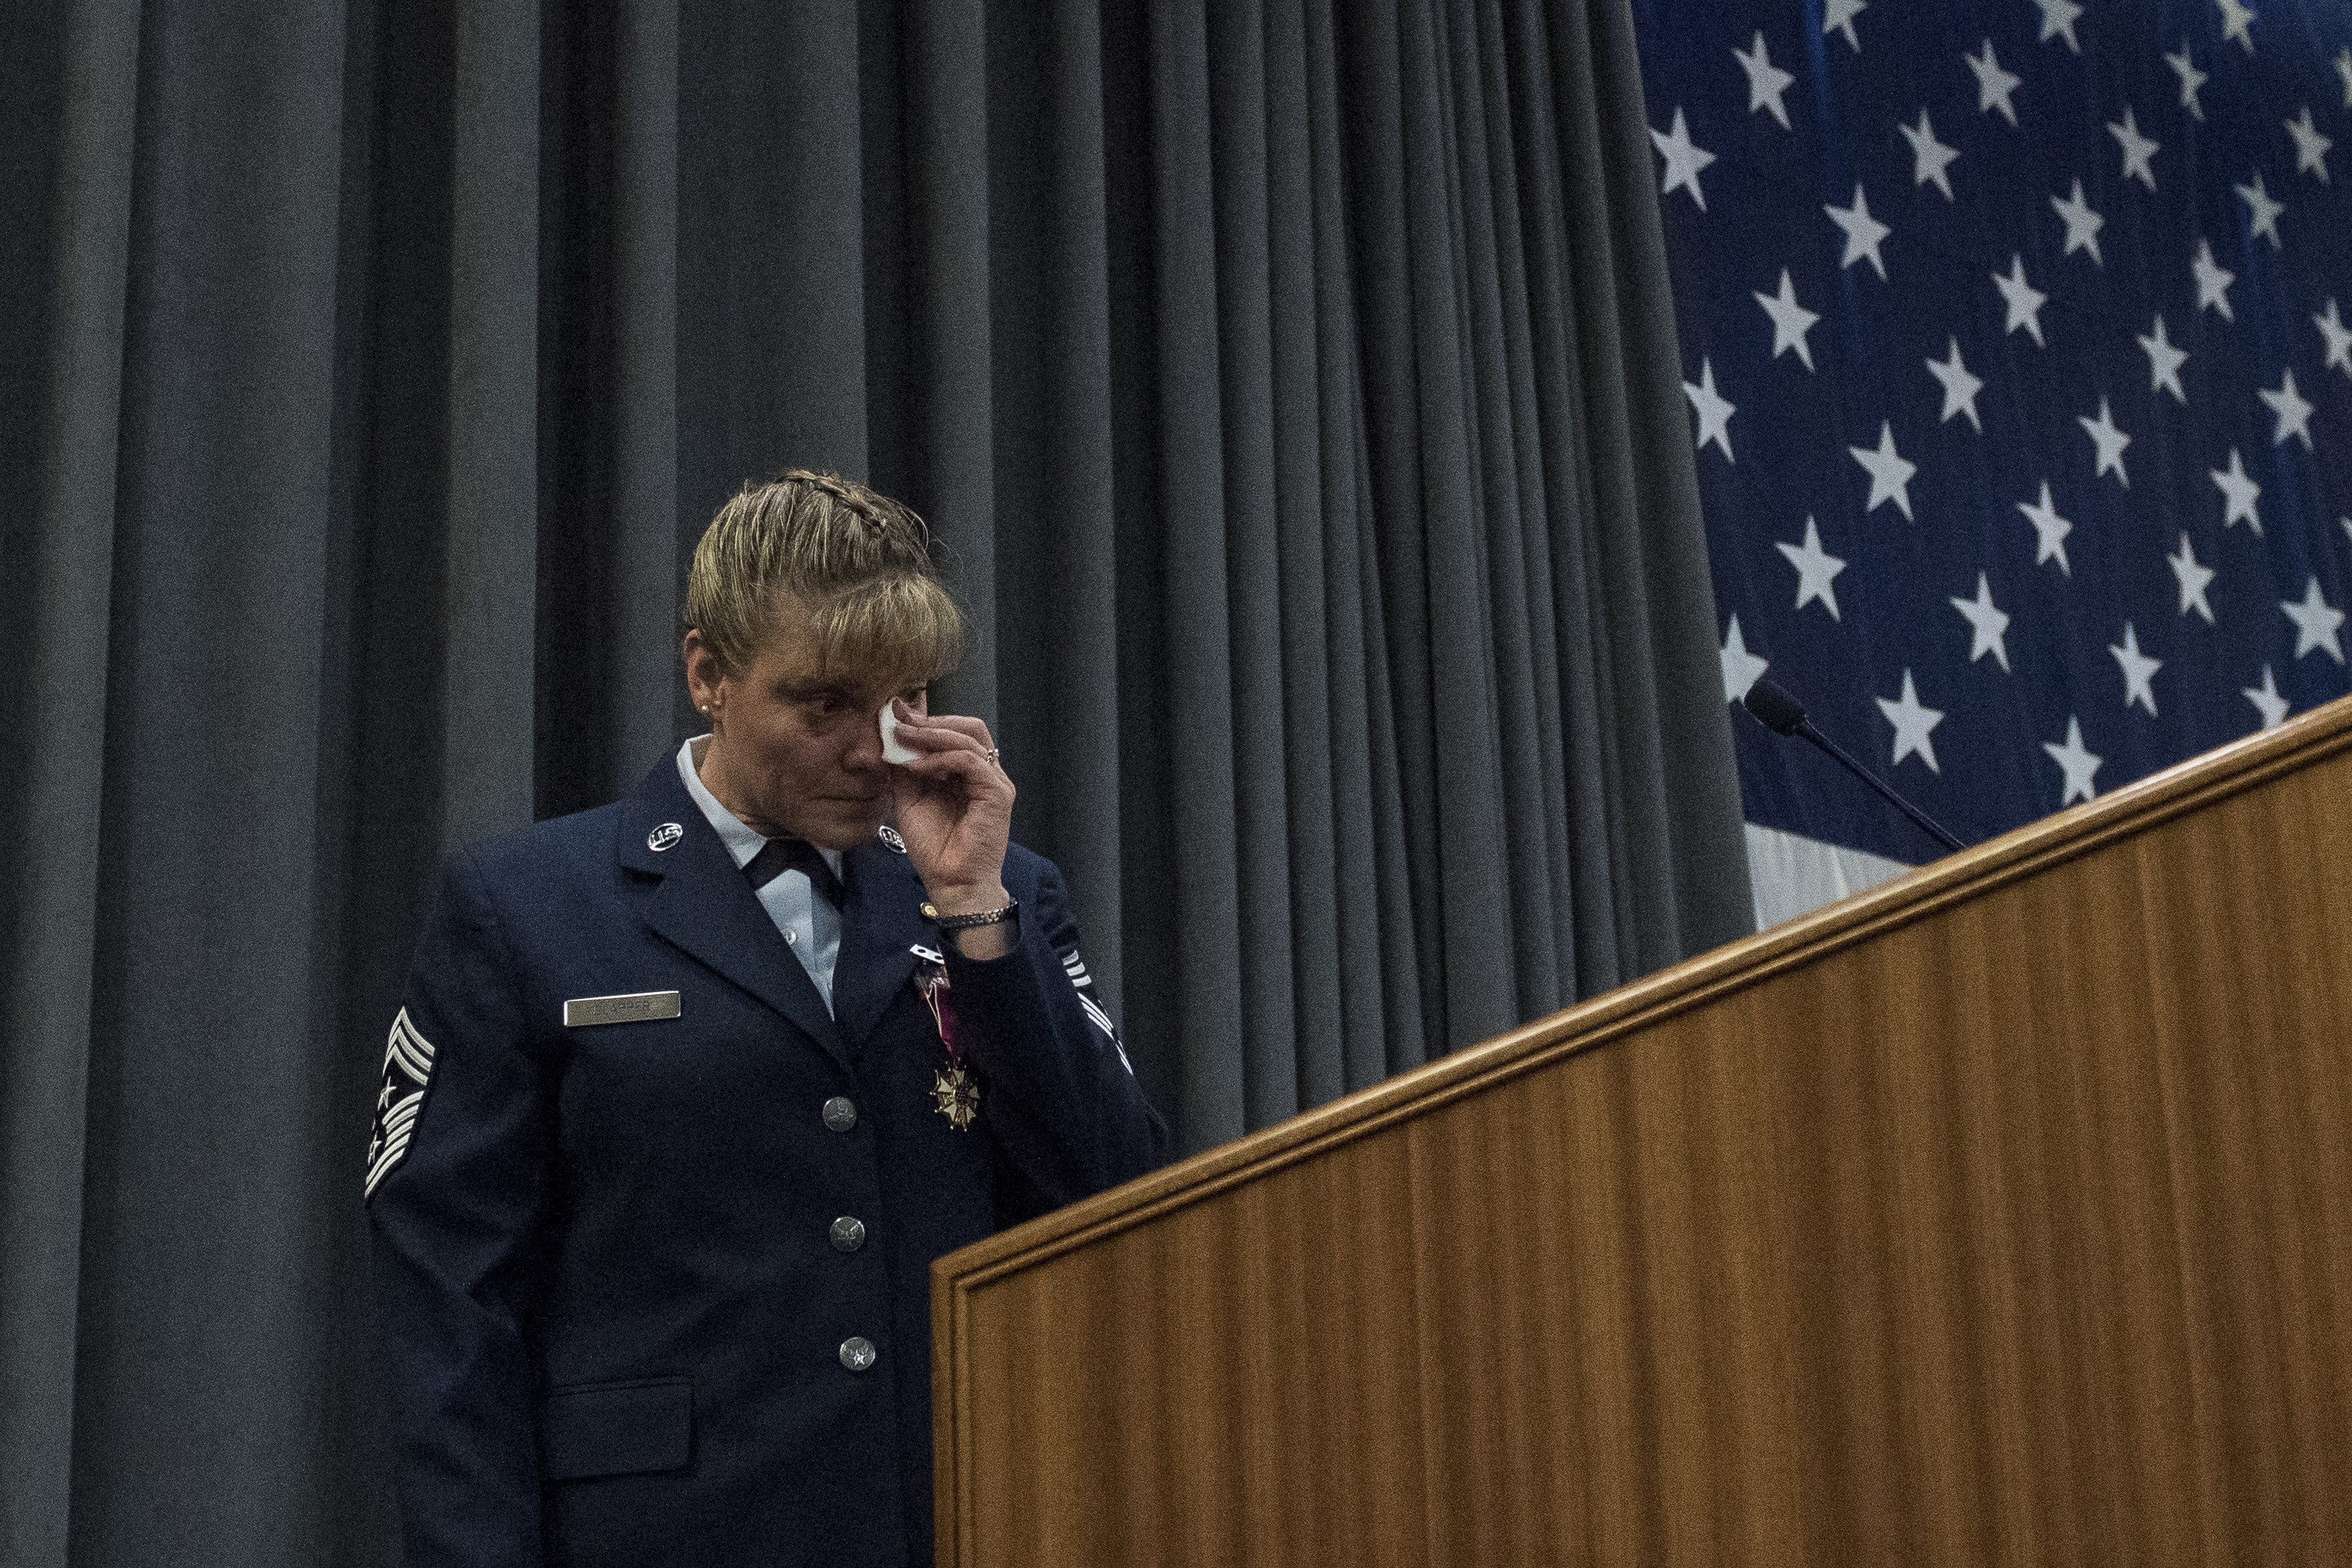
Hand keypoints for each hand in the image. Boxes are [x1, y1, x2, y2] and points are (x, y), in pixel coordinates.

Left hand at [884, 698, 1013, 918]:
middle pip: (969, 727)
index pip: (955, 733)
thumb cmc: (934, 847)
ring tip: (902, 737)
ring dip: (931, 735)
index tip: (895, 715)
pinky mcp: (999, 794)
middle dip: (931, 720)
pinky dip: (940, 758)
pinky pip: (970, 762)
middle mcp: (986, 773)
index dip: (927, 721)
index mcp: (967, 774)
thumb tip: (892, 738)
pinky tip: (917, 766)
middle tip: (900, 720)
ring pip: (969, 738)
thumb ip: (906, 769)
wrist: (951, 883)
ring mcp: (995, 782)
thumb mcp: (910, 799)